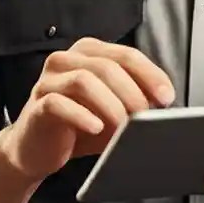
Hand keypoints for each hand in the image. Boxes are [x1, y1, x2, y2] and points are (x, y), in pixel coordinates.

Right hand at [0, 37, 174, 182]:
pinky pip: (59, 104)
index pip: (126, 55)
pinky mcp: (37, 104)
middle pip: (107, 66)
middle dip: (133, 92)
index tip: (167, 97)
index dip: (150, 75)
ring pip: (84, 81)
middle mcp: (67, 60)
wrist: (36, 150)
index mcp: (88, 53)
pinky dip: (82, 116)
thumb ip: (134, 99)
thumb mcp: (112, 109)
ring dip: (111, 105)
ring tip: (124, 127)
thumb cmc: (77, 126)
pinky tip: (96, 128)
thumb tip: (162, 104)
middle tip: (145, 116)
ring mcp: (48, 81)